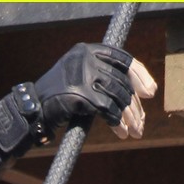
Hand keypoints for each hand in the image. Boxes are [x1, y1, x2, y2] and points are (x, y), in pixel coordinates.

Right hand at [0, 45, 156, 155]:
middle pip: (123, 80)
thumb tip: (131, 89)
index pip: (123, 58)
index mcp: (88, 50)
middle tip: (142, 122)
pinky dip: (118, 123)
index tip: (151, 92)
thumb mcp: (79, 79)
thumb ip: (100, 77)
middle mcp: (87, 58)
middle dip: (135, 104)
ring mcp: (84, 75)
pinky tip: (121, 133)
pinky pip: (108, 109)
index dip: (140, 75)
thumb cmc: (56, 100)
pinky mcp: (81, 94)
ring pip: (118, 96)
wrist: (32, 111)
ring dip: (129, 117)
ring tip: (135, 131)